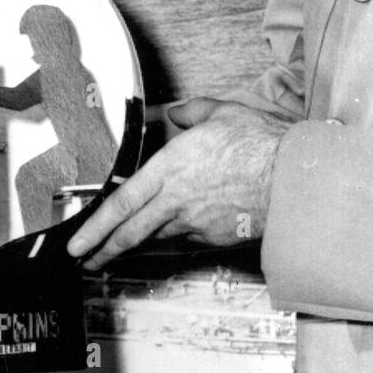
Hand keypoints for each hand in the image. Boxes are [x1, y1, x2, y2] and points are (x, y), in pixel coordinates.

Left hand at [66, 97, 290, 270]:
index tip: (77, 242)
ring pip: (156, 238)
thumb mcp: (221, 113)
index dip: (95, 227)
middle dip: (102, 250)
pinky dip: (174, 239)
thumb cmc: (261, 144)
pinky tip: (169, 238)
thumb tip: (173, 112)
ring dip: (135, 247)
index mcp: (171, 168)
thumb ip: (190, 112)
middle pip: (131, 232)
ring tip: (117, 254)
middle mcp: (177, 200)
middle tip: (86, 260)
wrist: (295, 179)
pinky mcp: (215, 237)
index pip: (122, 202)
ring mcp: (196, 223)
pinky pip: (186, 239)